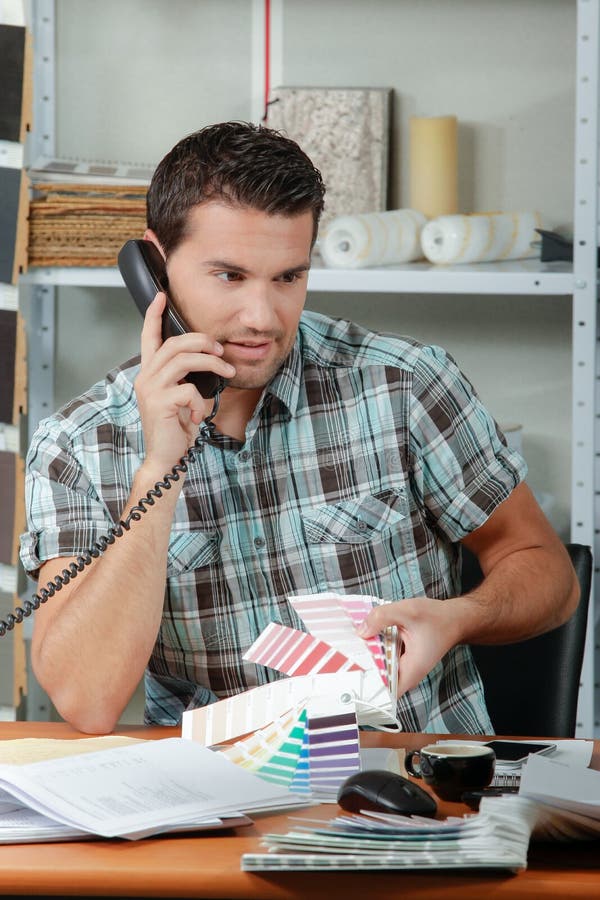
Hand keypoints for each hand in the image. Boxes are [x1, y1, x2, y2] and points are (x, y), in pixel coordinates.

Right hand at [135, 293, 234, 470]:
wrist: (167, 459)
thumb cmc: (176, 429)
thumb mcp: (183, 398)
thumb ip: (187, 379)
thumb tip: (210, 362)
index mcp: (150, 374)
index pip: (148, 338)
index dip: (153, 315)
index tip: (161, 296)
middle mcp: (146, 377)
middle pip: (175, 343)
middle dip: (202, 341)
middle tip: (221, 351)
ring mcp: (150, 389)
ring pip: (182, 359)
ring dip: (210, 363)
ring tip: (226, 372)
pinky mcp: (159, 403)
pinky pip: (188, 390)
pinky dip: (199, 402)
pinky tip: (198, 417)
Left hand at [358, 596, 461, 696]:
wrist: (454, 619)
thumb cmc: (437, 618)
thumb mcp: (407, 611)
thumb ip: (382, 617)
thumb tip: (361, 631)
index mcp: (411, 670)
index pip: (385, 691)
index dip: (367, 686)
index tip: (350, 675)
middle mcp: (408, 674)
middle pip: (379, 680)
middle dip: (362, 669)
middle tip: (343, 658)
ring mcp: (405, 667)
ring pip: (380, 669)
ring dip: (368, 658)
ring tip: (348, 647)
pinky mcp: (402, 659)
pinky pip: (384, 659)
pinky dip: (376, 650)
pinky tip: (365, 637)